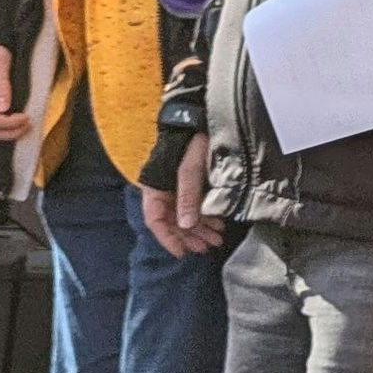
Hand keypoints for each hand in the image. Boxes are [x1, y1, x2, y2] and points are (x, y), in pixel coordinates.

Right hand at [139, 137, 223, 254]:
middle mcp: (163, 192)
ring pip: (184, 216)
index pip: (155, 220)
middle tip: (207, 247)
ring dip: (199, 229)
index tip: (182, 252)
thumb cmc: (190, 142)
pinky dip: (205, 217)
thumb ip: (188, 196)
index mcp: (154, 188)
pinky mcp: (190, 185)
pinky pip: (194, 207)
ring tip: (216, 240)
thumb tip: (187, 225)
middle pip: (172, 221)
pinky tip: (218, 224)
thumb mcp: (189, 170)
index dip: (167, 238)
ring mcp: (176, 189)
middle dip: (189, 236)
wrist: (198, 121)